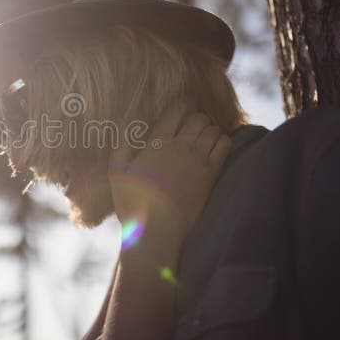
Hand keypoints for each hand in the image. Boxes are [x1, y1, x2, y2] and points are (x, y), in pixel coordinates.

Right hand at [108, 104, 231, 243]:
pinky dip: (222, 141)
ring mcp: (196, 160)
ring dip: (209, 130)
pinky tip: (215, 147)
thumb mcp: (116, 173)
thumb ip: (121, 146)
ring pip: (212, 129)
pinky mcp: (209, 175)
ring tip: (204, 137)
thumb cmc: (131, 204)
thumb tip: (128, 125)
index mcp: (155, 143)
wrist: (154, 231)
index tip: (180, 113)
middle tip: (192, 127)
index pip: (176, 111)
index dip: (180, 108)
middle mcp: (178, 147)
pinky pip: (224, 146)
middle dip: (196, 119)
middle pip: (198, 118)